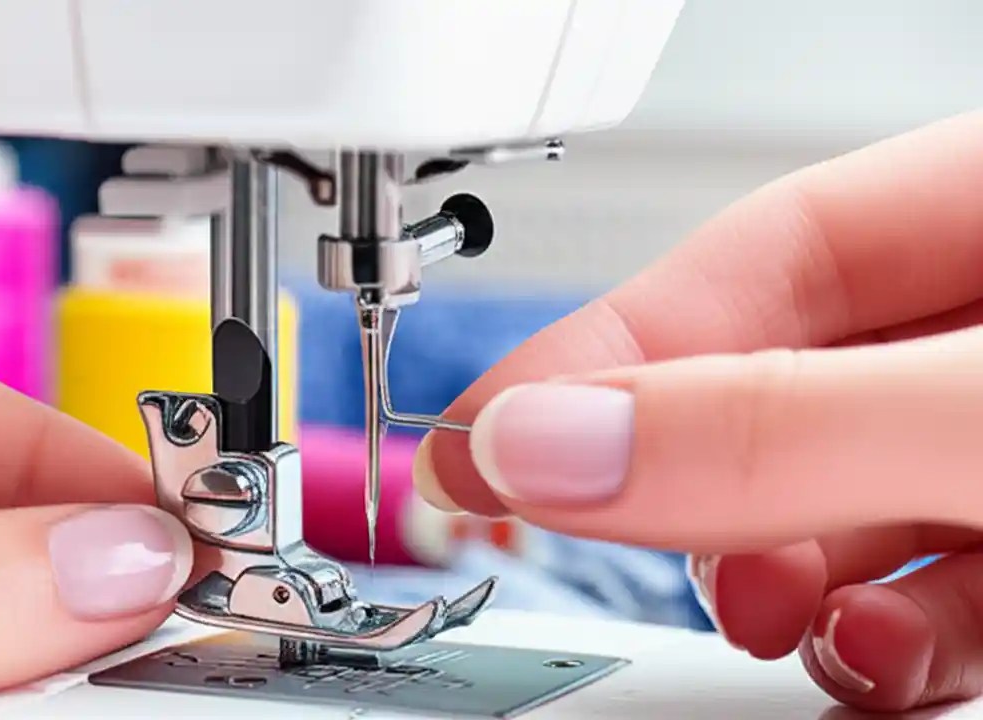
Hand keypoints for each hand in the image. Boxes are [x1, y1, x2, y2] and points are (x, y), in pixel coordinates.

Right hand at [414, 111, 982, 711]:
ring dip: (790, 585)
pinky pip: (929, 589)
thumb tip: (551, 442)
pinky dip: (883, 639)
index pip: (758, 252)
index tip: (480, 439)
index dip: (605, 344)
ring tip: (779, 619)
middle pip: (782, 386)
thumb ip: (779, 427)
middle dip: (694, 483)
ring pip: (846, 506)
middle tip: (600, 531)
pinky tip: (873, 653)